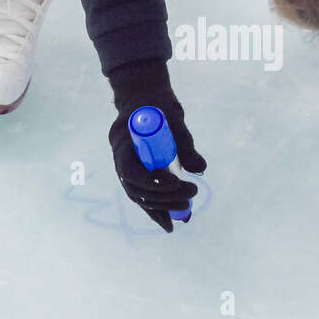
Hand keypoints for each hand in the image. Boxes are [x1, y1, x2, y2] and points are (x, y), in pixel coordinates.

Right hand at [107, 60, 206, 231]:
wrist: (142, 95)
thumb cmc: (157, 102)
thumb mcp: (174, 118)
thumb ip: (185, 144)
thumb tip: (200, 169)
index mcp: (123, 141)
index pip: (131, 170)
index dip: (152, 181)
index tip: (176, 182)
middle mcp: (119, 157)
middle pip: (135, 187)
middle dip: (163, 197)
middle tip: (191, 194)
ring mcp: (124, 166)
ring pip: (138, 194)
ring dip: (162, 205)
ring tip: (187, 207)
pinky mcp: (133, 172)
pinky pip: (141, 194)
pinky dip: (155, 210)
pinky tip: (169, 224)